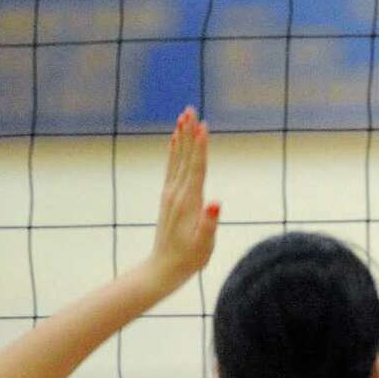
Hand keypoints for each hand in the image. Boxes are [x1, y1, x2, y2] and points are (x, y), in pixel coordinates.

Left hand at [150, 108, 219, 287]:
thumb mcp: (203, 245)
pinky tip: (173, 141)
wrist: (164, 268)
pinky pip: (171, 168)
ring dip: (180, 137)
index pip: (196, 168)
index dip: (201, 147)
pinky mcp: (168, 197)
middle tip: (190, 109)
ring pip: (177, 158)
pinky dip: (173, 152)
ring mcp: (170, 194)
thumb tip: (215, 204)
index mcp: (188, 201)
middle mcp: (177, 193)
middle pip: (184, 157)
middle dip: (188, 133)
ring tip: (183, 116)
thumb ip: (209, 224)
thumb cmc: (188, 259)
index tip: (203, 125)